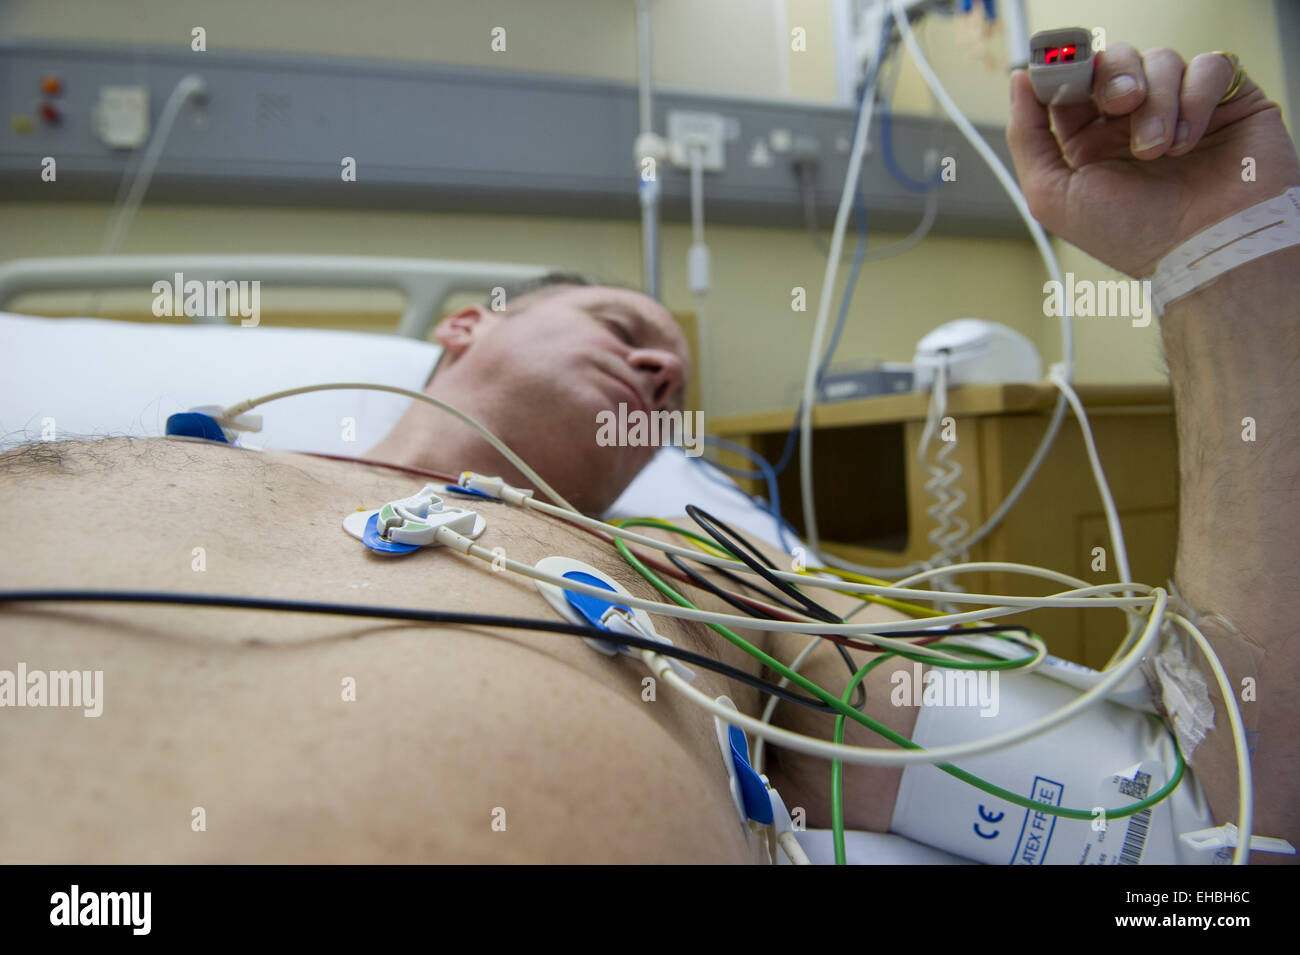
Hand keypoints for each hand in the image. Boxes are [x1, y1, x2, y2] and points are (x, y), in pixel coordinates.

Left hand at [1006, 43, 1299, 276]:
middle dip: (1112, 75)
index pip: (1073, 83)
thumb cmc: (1132, 237)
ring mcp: (1181, 110)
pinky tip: (1189, 140)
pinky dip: (1196, 98)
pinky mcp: (1229, 102)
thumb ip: (1027, 138)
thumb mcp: (1053, 196)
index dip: (1067, 72)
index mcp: (1091, 142)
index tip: (1067, 78)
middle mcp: (1134, 123)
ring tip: (1158, 150)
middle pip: (1115, 62)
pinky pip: (1211, 66)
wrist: (1204, 252)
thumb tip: (1019, 81)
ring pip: (1161, 61)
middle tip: (1120, 102)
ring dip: (1156, 102)